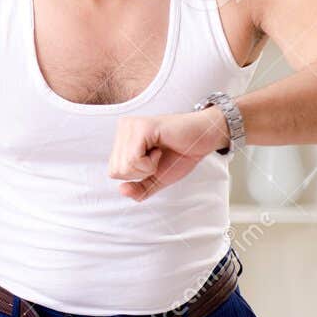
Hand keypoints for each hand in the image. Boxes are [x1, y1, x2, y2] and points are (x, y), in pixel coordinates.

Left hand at [108, 108, 229, 201]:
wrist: (203, 140)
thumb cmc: (181, 154)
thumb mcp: (156, 178)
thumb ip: (139, 189)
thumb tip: (121, 190)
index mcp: (123, 139)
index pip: (113, 172)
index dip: (136, 175)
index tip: (153, 160)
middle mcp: (123, 129)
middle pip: (116, 171)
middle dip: (141, 172)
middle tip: (157, 157)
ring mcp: (131, 126)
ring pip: (124, 166)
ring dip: (147, 167)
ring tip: (159, 152)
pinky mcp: (141, 127)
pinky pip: (134, 159)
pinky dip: (150, 163)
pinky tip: (159, 149)